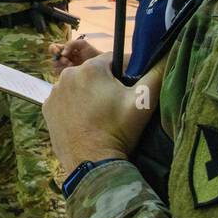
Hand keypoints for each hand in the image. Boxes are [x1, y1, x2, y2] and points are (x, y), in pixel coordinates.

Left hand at [43, 55, 163, 171]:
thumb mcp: (144, 101)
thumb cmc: (119, 131)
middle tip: (117, 105)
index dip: (126, 71)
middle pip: (94, 72)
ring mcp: (54, 92)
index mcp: (91, 68)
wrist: (92, 165)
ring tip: (101, 115)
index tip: (132, 87)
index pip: (114, 59)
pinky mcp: (48, 109)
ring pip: (78, 86)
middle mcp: (68, 75)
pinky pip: (65, 100)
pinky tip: (85, 120)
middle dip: (106, 83)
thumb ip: (157, 72)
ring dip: (89, 94)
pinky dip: (74, 106)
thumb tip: (169, 53)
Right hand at [49, 37, 101, 73]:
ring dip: (62, 65)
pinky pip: (59, 73)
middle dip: (59, 58)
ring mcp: (65, 67)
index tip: (58, 51)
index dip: (53, 49)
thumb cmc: (92, 53)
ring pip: (55, 66)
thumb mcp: (82, 44)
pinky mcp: (67, 75)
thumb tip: (62, 54)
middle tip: (67, 60)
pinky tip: (72, 70)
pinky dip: (64, 71)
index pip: (54, 48)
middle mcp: (64, 58)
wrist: (100, 64)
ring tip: (72, 65)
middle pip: (53, 58)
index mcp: (66, 49)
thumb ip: (71, 44)